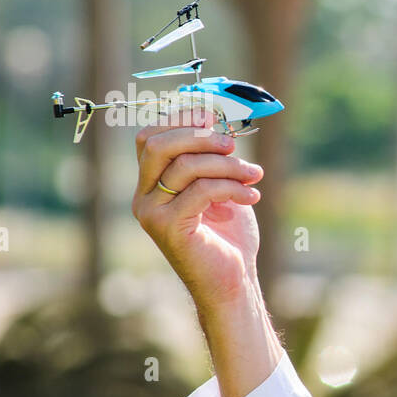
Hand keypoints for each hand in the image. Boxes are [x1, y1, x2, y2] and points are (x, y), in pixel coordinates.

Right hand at [132, 107, 263, 304]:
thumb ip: (213, 158)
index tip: (214, 115)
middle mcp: (143, 197)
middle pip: (157, 145)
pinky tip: (253, 196)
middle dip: (199, 136)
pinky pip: (201, 190)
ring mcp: (151, 214)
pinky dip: (233, 187)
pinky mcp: (168, 228)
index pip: (149, 138)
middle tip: (233, 145)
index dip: (179, 120)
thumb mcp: (222, 187)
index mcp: (150, 185)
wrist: (234, 281)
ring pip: (186, 166)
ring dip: (228, 166)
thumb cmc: (229, 236)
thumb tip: (218, 119)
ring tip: (253, 176)